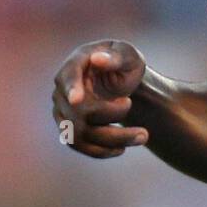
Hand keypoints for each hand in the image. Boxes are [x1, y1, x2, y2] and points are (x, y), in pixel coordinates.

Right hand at [52, 40, 148, 157]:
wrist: (120, 81)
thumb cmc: (125, 63)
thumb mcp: (128, 55)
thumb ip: (115, 57)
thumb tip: (97, 59)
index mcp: (76, 64)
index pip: (68, 77)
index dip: (71, 88)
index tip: (77, 100)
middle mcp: (63, 89)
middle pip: (79, 110)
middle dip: (113, 116)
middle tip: (143, 118)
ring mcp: (62, 111)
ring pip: (79, 133)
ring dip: (113, 139)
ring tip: (143, 136)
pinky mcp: (68, 128)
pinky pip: (78, 145)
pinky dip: (101, 150)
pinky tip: (122, 148)